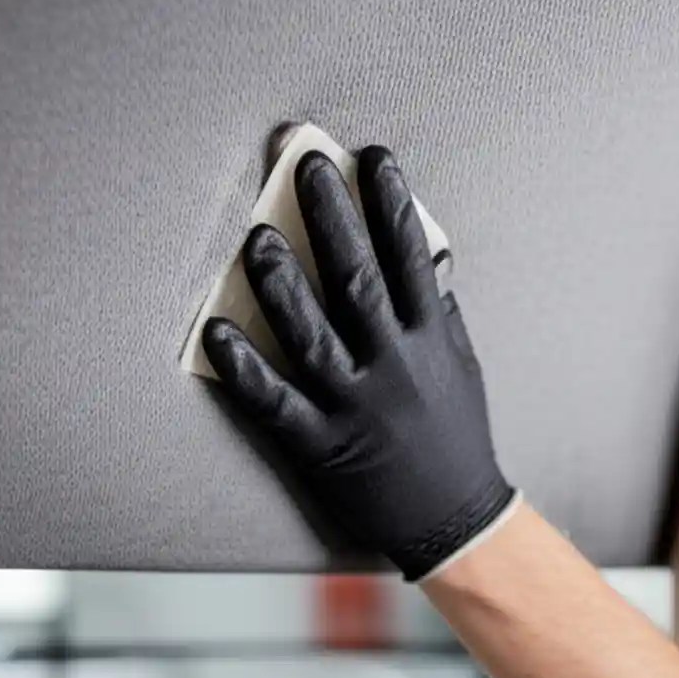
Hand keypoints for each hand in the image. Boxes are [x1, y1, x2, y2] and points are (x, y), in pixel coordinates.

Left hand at [202, 146, 515, 580]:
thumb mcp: (462, 365)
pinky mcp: (321, 445)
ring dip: (282, 283)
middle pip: (357, 281)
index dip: (392, 203)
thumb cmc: (456, 436)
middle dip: (332, 219)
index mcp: (431, 341)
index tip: (374, 157)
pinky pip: (275, 402)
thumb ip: (439, 312)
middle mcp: (394, 367)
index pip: (412, 257)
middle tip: (306, 167)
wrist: (454, 519)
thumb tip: (425, 258)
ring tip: (257, 237)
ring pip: (311, 334)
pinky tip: (217, 330)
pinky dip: (245, 366)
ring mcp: (355, 407)